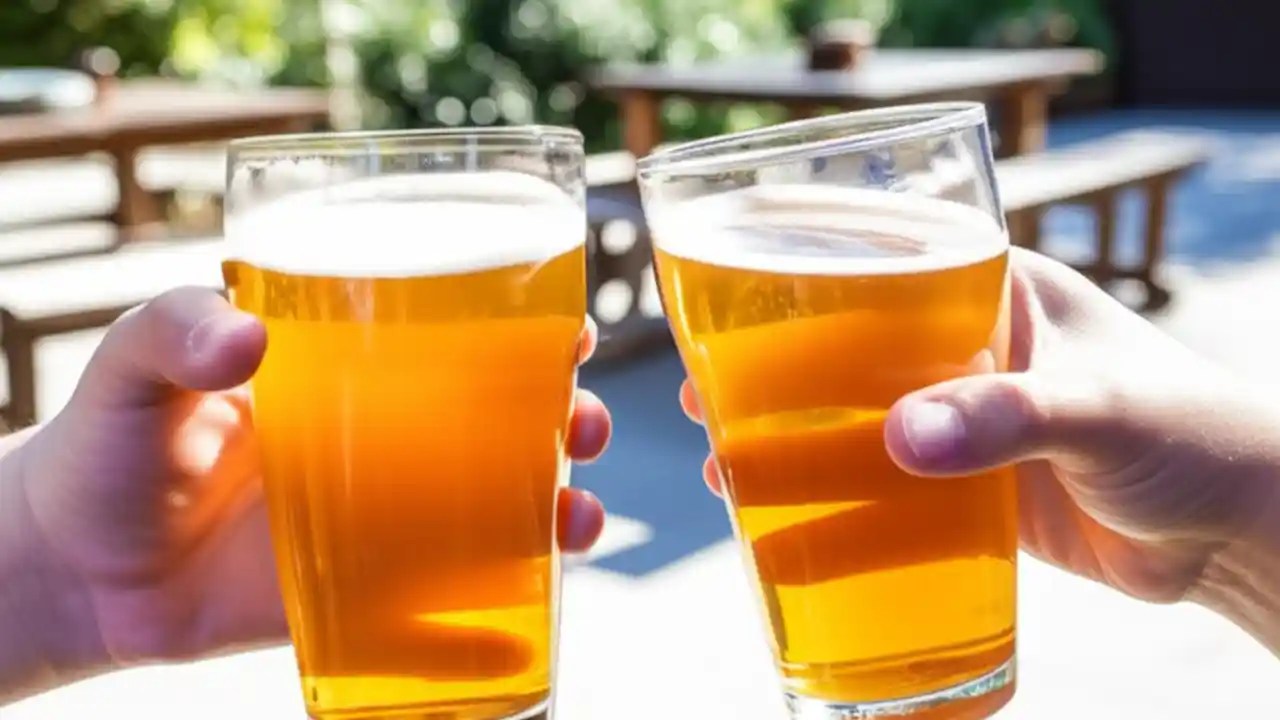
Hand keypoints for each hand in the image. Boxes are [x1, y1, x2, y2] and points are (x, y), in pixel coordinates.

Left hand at [5, 288, 610, 692]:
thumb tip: (248, 337)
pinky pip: (448, 595)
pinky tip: (538, 595)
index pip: (451, 337)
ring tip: (583, 515)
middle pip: (498, 422)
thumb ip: (173, 332)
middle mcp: (377, 438)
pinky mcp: (361, 589)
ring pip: (493, 505)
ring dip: (557, 505)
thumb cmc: (104, 449)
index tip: (571, 326)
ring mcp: (375, 516)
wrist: (75, 574)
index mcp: (343, 369)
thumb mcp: (131, 371)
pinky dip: (502, 604)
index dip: (522, 330)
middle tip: (587, 421)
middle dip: (564, 420)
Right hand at [683, 249, 1279, 609]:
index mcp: (998, 291)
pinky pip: (883, 490)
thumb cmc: (1191, 434)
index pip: (884, 257)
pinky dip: (832, 505)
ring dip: (786, 441)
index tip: (726, 293)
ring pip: (852, 421)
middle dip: (770, 369)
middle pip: (845, 348)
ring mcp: (965, 421)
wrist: (1235, 534)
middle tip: (701, 395)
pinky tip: (784, 526)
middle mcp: (969, 349)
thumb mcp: (1099, 408)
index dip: (800, 271)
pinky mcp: (969, 488)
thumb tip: (899, 442)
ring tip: (724, 465)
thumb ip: (1007, 418)